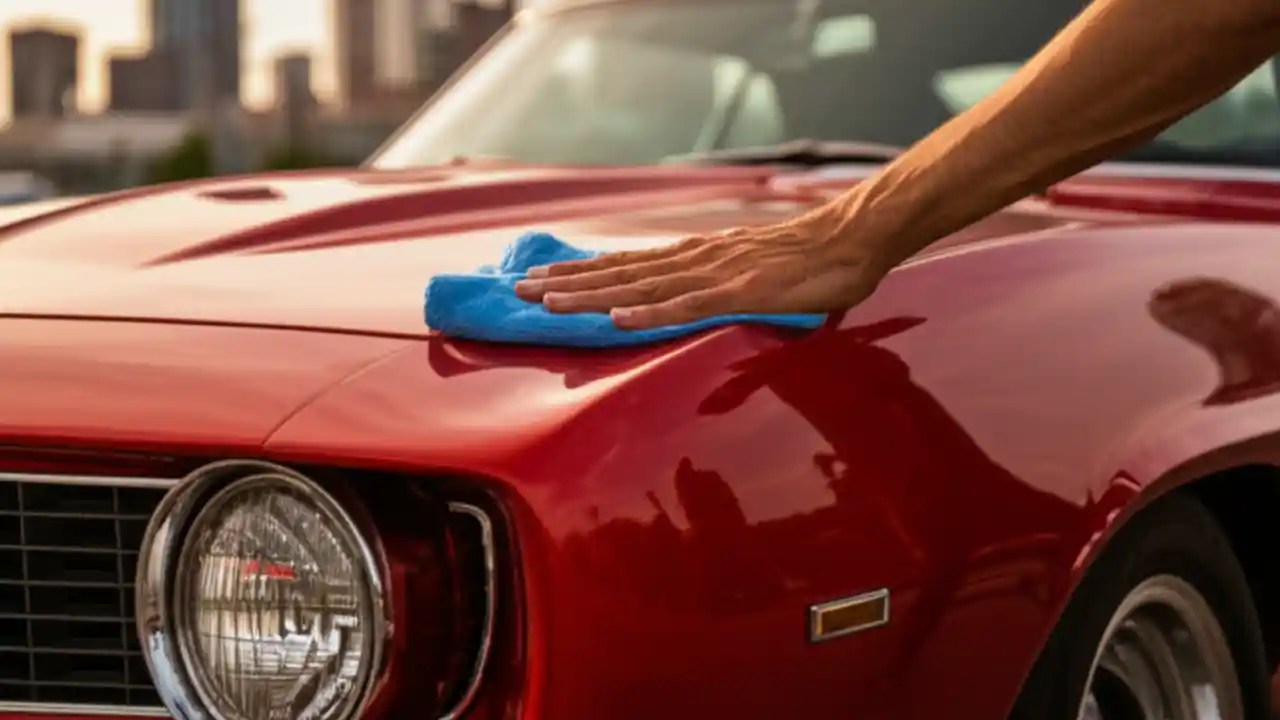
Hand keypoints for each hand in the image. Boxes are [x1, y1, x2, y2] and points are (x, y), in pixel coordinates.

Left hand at [513, 205, 891, 329]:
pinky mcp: (740, 293)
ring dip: (593, 296)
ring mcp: (715, 275)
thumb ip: (717, 293)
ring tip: (550, 303)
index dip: (583, 274)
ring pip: (642, 288)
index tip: (541, 280)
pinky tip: (618, 321)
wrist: (850, 238)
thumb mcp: (751, 277)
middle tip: (520, 290)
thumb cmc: (805, 261)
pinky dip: (651, 314)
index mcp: (696, 259)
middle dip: (569, 283)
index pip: (628, 267)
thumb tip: (690, 309)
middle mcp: (695, 261)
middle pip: (621, 274)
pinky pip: (688, 306)